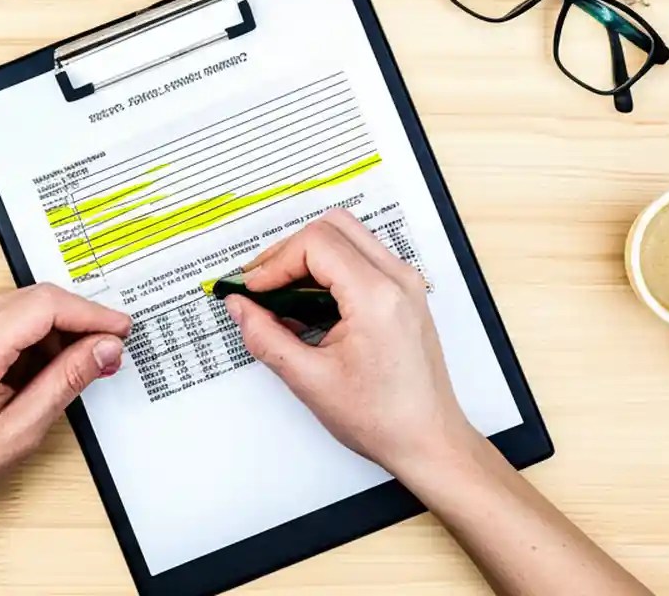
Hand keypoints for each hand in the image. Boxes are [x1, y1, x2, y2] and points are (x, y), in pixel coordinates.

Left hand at [0, 285, 130, 595]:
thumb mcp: (21, 431)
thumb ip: (66, 381)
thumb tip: (104, 348)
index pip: (45, 306)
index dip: (91, 314)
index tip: (119, 329)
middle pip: (33, 298)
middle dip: (76, 321)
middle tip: (105, 352)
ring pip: (18, 304)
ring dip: (52, 328)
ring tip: (72, 368)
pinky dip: (27, 333)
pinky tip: (40, 365)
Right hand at [224, 209, 481, 476]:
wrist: (428, 440)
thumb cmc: (384, 419)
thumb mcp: (310, 380)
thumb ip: (266, 337)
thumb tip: (240, 307)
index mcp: (376, 297)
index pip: (316, 243)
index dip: (275, 262)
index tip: (253, 290)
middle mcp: (398, 280)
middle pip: (332, 228)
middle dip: (290, 251)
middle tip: (262, 284)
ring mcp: (406, 284)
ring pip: (349, 237)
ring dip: (310, 257)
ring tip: (282, 295)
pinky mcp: (405, 294)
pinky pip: (363, 259)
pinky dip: (331, 270)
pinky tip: (309, 305)